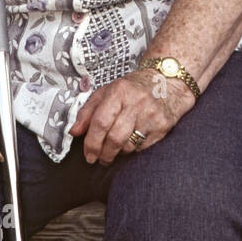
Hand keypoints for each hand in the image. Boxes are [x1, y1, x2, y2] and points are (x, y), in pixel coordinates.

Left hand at [69, 70, 193, 164]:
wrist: (167, 82)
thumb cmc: (133, 89)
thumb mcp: (107, 92)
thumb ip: (88, 111)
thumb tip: (74, 132)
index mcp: (119, 91)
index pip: (100, 122)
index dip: (91, 143)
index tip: (88, 154)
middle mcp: (136, 102)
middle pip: (114, 138)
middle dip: (104, 154)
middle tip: (99, 158)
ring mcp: (151, 115)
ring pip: (128, 146)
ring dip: (118, 153)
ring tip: (115, 149)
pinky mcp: (162, 126)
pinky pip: (142, 148)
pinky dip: (133, 150)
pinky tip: (131, 142)